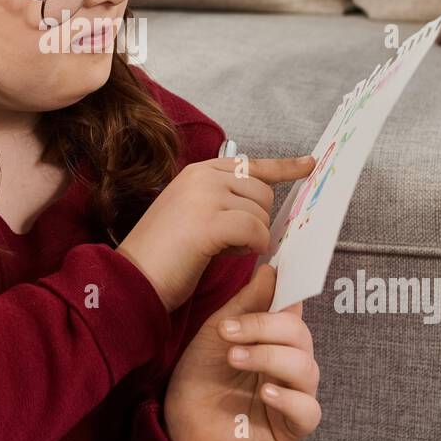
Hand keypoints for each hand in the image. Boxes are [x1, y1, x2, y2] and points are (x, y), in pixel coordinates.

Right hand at [117, 155, 315, 312]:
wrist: (131, 277)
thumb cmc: (161, 255)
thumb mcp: (190, 214)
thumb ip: (220, 201)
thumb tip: (258, 205)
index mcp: (197, 172)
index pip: (249, 163)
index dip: (283, 167)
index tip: (309, 165)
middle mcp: (201, 176)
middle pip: (262, 190)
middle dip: (257, 220)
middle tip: (231, 242)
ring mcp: (204, 196)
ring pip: (260, 211)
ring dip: (252, 237)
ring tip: (219, 249)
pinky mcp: (209, 221)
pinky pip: (254, 229)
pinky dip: (253, 245)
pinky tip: (232, 254)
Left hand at [161, 263, 320, 440]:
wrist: (180, 420)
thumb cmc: (202, 374)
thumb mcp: (218, 332)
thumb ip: (247, 304)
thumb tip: (270, 269)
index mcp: (275, 337)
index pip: (294, 310)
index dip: (289, 292)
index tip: (273, 274)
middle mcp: (289, 363)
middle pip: (300, 335)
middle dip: (266, 328)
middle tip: (229, 332)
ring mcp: (293, 394)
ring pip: (306, 368)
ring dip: (269, 357)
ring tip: (235, 358)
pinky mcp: (291, 426)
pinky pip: (309, 411)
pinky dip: (290, 399)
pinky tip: (264, 392)